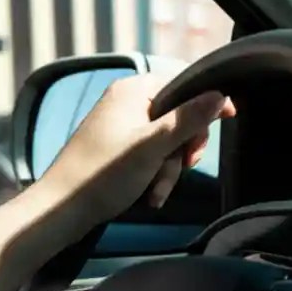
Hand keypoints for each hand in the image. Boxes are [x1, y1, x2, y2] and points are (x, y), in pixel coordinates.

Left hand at [36, 73, 236, 226]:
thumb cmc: (104, 174)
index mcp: (133, 91)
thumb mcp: (153, 146)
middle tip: (184, 165)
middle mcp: (128, 102)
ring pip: (168, 140)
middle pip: (180, 115)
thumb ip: (188, 119)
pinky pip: (152, 154)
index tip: (228, 119)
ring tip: (157, 189)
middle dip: (184, 147)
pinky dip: (156, 173)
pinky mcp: (120, 147)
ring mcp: (123, 125)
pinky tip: (151, 194)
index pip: (184, 82)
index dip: (207, 101)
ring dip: (170, 168)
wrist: (63, 208)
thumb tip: (220, 95)